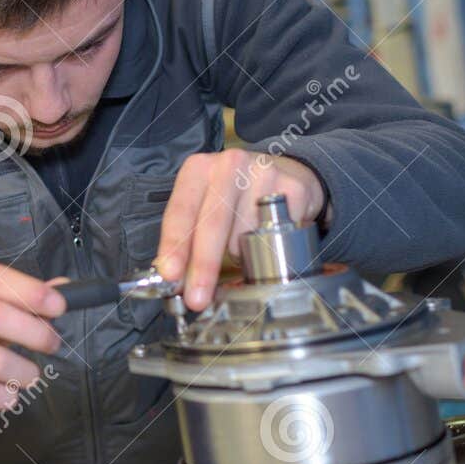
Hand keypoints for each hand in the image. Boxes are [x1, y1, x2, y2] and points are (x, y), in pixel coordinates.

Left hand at [156, 152, 324, 310]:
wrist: (286, 173)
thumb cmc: (236, 195)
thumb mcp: (205, 205)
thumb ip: (187, 238)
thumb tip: (176, 281)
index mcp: (198, 169)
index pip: (181, 211)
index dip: (174, 245)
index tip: (171, 274)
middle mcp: (229, 165)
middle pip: (214, 223)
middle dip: (204, 266)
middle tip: (198, 298)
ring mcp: (264, 174)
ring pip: (247, 234)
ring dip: (242, 253)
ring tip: (245, 242)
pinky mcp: (293, 188)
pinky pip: (277, 235)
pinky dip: (270, 246)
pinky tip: (269, 234)